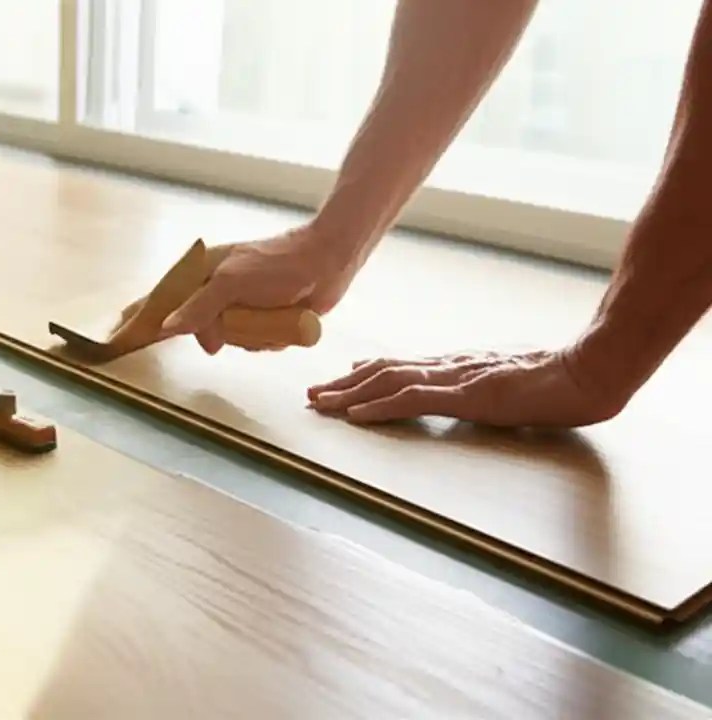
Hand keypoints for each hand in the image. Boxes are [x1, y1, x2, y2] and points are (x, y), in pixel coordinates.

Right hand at [154, 224, 363, 353]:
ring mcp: (240, 307)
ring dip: (251, 335)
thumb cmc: (277, 264)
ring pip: (228, 340)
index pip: (163, 297)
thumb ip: (199, 307)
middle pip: (198, 328)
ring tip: (271, 316)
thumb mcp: (232, 283)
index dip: (143, 315)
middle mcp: (217, 292)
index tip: (119, 333)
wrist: (328, 263)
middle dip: (221, 332)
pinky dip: (268, 338)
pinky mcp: (263, 319)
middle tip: (244, 320)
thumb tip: (168, 327)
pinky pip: (254, 343)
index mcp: (203, 274)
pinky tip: (282, 324)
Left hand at [305, 348, 625, 426]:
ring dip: (349, 393)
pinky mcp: (463, 395)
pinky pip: (410, 400)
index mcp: (458, 365)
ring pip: (387, 382)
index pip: (403, 365)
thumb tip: (469, 399)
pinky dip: (378, 406)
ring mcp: (454, 379)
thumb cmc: (555, 383)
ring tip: (320, 403)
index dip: (369, 371)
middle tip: (313, 393)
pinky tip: (355, 413)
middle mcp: (448, 366)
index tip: (343, 377)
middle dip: (345, 382)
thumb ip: (482, 390)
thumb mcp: (508, 386)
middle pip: (385, 370)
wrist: (582, 374)